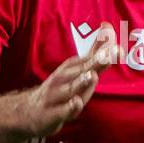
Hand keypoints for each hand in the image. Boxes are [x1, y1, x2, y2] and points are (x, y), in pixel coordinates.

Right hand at [22, 22, 119, 136]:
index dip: (102, 49)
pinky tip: (77, 102)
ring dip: (81, 82)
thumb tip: (108, 28)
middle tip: (109, 55)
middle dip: (96, 62)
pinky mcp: (51, 114)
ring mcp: (56, 96)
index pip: (89, 56)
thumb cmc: (59, 89)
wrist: (28, 112)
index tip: (115, 40)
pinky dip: (69, 107)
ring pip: (70, 89)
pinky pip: (62, 111)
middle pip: (81, 70)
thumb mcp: (76, 70)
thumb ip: (95, 52)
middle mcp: (63, 79)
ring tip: (92, 75)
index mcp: (71, 68)